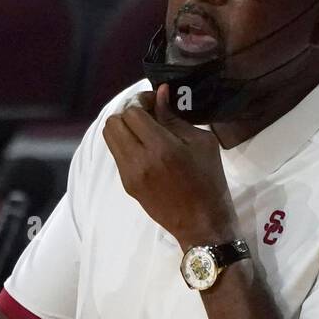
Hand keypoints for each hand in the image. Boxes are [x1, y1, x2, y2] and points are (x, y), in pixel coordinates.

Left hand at [102, 84, 240, 248]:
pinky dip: (126, 144)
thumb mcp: (202, 143)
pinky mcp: (127, 185)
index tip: (156, 102)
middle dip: (129, 112)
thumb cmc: (209, 181)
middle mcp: (139, 161)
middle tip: (147, 114)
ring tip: (144, 131)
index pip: (132, 112)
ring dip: (123, 128)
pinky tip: (145, 148)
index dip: (142, 101)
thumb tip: (161, 94)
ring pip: (110, 138)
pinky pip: (117, 154)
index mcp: (160, 148)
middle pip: (114, 122)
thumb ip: (175, 118)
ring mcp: (129, 175)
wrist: (201, 224)